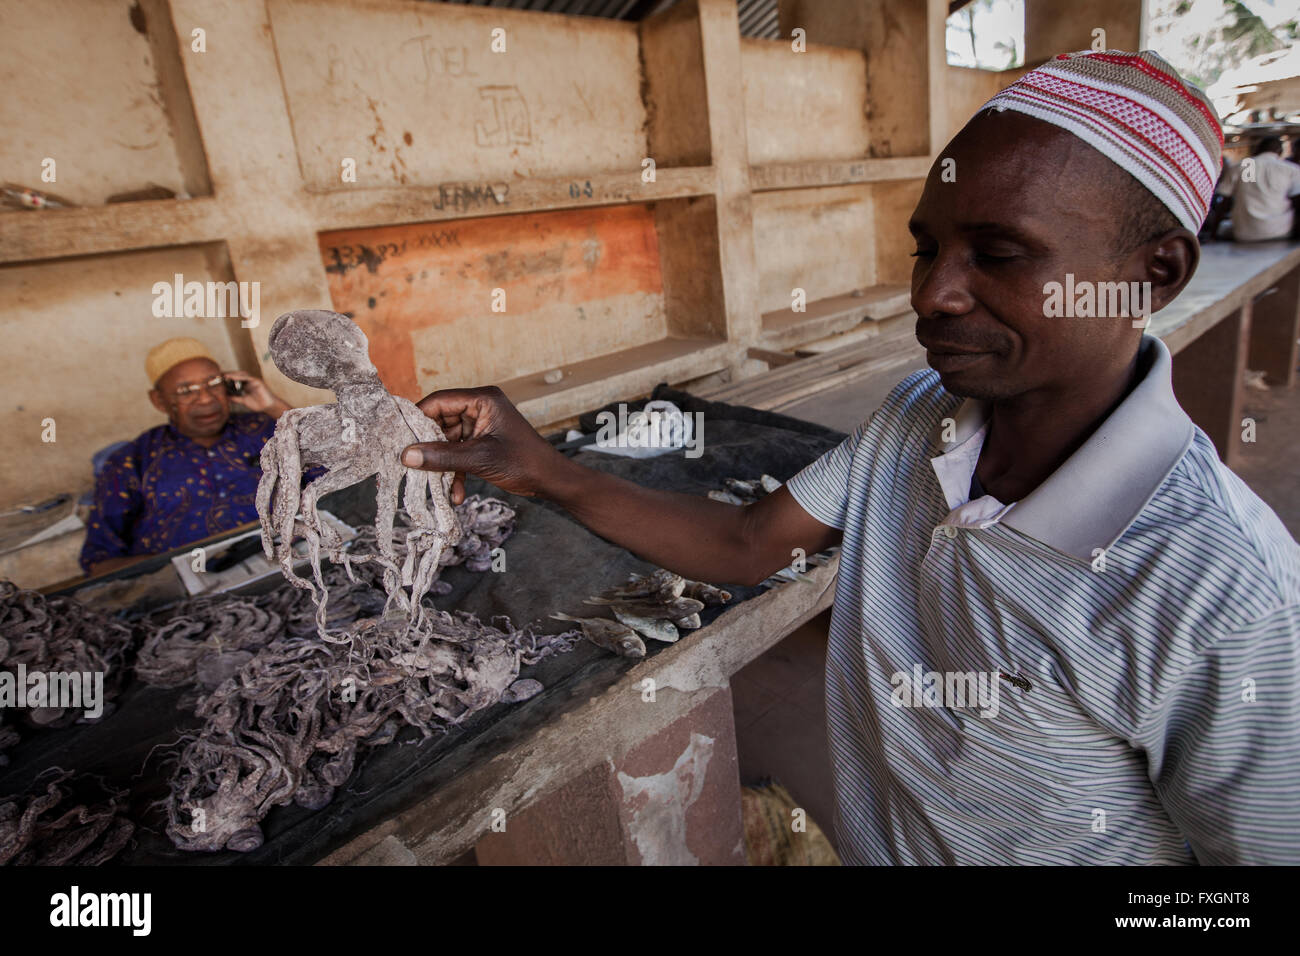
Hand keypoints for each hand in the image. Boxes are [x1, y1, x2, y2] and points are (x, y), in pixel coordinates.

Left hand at [224, 370, 289, 417]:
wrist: (268, 407)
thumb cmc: (258, 404)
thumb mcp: (243, 401)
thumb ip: (235, 398)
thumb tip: (226, 397)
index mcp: (245, 385)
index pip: (235, 380)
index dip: (227, 379)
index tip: (217, 379)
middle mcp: (248, 381)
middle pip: (237, 375)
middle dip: (228, 374)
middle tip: (218, 375)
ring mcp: (253, 380)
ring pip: (241, 374)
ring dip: (232, 374)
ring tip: (224, 376)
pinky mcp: (257, 381)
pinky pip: (247, 377)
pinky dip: (239, 377)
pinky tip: (232, 377)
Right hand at [401, 386, 569, 503]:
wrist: (550, 480)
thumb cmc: (523, 462)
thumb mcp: (479, 459)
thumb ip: (442, 457)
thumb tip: (406, 456)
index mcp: (482, 399)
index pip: (439, 401)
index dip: (418, 418)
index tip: (400, 438)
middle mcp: (480, 407)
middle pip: (440, 422)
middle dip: (430, 447)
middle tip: (413, 465)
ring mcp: (481, 425)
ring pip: (448, 441)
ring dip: (443, 465)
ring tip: (436, 485)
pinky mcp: (483, 442)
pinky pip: (459, 452)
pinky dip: (455, 471)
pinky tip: (455, 493)